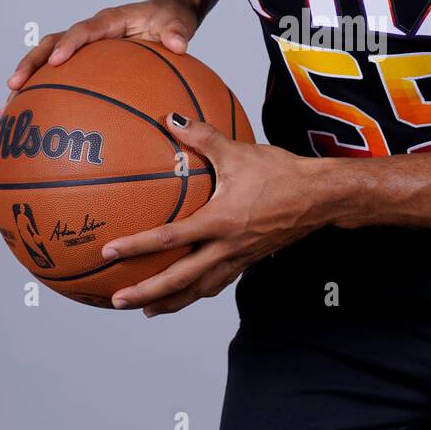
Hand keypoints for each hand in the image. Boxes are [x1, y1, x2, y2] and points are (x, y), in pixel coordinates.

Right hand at [0, 0, 196, 114]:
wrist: (164, 15)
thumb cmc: (169, 19)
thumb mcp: (177, 22)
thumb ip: (177, 31)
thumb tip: (179, 45)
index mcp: (108, 21)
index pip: (83, 30)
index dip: (68, 44)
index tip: (56, 61)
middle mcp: (89, 32)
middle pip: (51, 44)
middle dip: (32, 63)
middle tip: (14, 85)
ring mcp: (81, 47)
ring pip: (46, 60)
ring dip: (27, 81)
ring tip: (7, 108)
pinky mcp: (81, 61)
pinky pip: (57, 76)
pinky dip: (41, 94)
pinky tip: (29, 119)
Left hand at [100, 113, 322, 316]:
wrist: (320, 197)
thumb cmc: (283, 173)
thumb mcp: (239, 151)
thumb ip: (202, 136)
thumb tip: (170, 118)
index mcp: (220, 222)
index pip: (170, 239)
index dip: (137, 246)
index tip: (109, 252)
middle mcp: (227, 247)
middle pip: (179, 279)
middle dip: (146, 292)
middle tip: (117, 301)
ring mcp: (238, 259)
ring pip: (198, 289)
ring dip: (170, 302)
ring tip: (146, 310)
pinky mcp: (248, 262)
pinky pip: (216, 283)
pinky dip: (195, 293)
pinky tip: (186, 293)